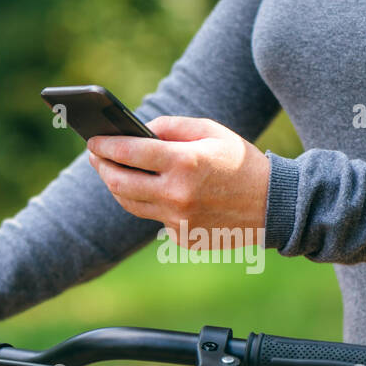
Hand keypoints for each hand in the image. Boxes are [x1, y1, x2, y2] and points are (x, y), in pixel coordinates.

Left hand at [85, 116, 268, 243]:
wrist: (274, 206)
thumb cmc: (241, 163)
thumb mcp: (211, 132)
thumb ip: (172, 127)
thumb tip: (139, 132)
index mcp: (185, 163)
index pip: (129, 153)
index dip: (105, 146)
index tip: (92, 140)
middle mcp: (178, 195)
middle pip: (121, 183)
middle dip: (102, 167)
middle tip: (95, 156)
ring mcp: (179, 221)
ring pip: (131, 204)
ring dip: (117, 187)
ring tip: (114, 172)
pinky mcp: (183, 238)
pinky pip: (154, 218)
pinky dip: (149, 203)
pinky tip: (150, 190)